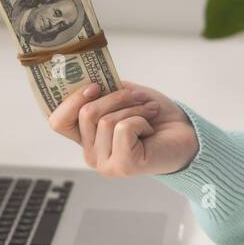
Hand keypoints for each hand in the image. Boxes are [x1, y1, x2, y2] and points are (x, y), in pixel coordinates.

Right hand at [48, 80, 198, 176]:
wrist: (185, 134)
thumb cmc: (154, 116)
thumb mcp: (123, 96)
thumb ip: (101, 92)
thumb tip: (85, 77)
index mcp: (86, 137)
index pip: (58, 122)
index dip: (71, 99)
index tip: (95, 84)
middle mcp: (91, 154)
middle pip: (85, 113)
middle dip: (116, 97)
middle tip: (139, 97)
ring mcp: (105, 163)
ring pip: (105, 119)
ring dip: (133, 108)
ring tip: (148, 114)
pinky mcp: (123, 166)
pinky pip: (122, 128)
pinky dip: (141, 120)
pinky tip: (150, 130)